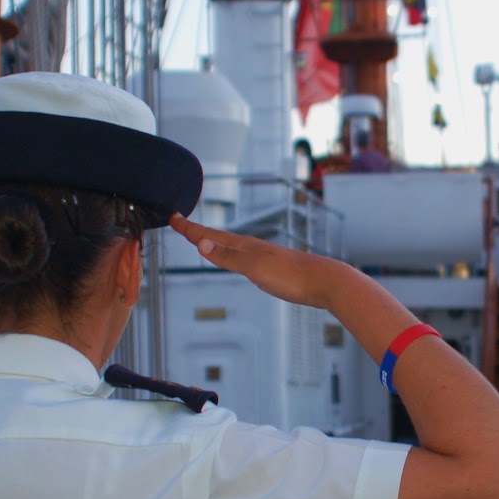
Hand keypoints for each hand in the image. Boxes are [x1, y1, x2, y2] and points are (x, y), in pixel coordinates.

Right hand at [170, 214, 341, 308]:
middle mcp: (253, 248)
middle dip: (198, 231)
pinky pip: (243, 256)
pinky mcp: (273, 267)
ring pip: (232, 245)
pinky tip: (237, 258)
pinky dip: (231, 253)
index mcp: (246, 246)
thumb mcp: (255, 268)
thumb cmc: (292, 277)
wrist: (325, 282)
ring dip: (214, 241)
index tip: (172, 217)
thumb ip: (228, 257)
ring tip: (203, 238)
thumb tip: (200, 242)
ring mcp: (263, 256)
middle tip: (180, 223)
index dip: (190, 228)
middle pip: (219, 236)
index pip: (211, 234)